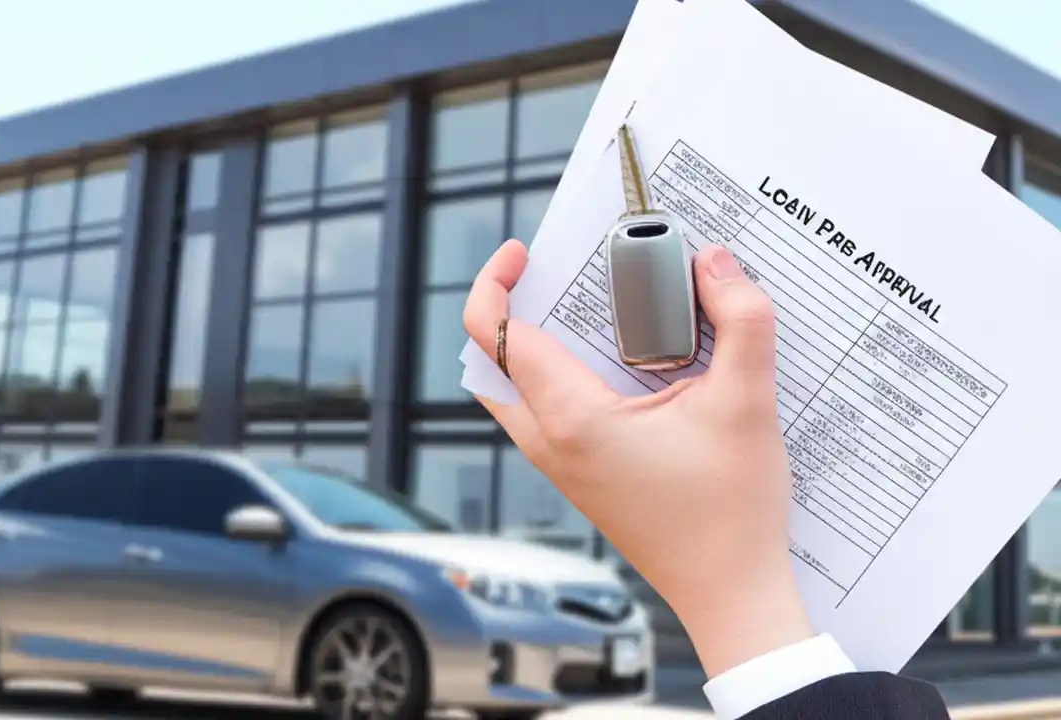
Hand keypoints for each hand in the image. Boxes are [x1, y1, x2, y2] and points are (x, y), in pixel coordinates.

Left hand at [464, 240, 811, 676]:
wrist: (732, 596)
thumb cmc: (733, 511)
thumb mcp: (749, 403)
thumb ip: (742, 319)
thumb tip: (717, 263)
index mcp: (572, 420)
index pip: (496, 336)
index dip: (494, 281)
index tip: (522, 252)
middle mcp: (550, 445)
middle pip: (489, 365)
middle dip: (504, 310)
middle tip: (547, 276)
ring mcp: (560, 468)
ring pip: (512, 395)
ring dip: (528, 346)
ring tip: (586, 311)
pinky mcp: (579, 480)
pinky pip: (543, 417)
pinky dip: (556, 378)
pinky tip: (617, 363)